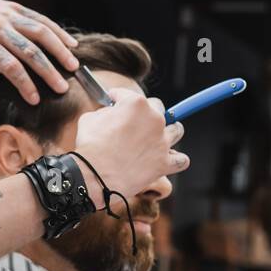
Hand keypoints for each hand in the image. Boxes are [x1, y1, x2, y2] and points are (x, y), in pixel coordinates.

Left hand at [0, 0, 78, 116]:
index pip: (9, 66)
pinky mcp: (14, 7)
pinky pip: (39, 19)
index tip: (35, 100)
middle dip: (48, 71)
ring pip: (39, 32)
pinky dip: (57, 31)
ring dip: (58, 49)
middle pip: (28, 51)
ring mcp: (7, 15)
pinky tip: (70, 44)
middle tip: (62, 88)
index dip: (24, 83)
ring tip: (73, 66)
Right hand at [73, 90, 188, 208]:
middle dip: (146, 113)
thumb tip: (110, 113)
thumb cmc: (90, 147)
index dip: (118, 98)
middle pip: (158, 108)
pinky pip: (181, 160)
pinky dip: (175, 160)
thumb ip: (105, 112)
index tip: (115, 102)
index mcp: (135, 104)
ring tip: (159, 136)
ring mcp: (162, 141)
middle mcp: (154, 119)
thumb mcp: (90, 119)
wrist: (94, 176)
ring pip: (176, 130)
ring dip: (168, 132)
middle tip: (135, 122)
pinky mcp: (164, 162)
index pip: (127, 94)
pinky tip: (166, 159)